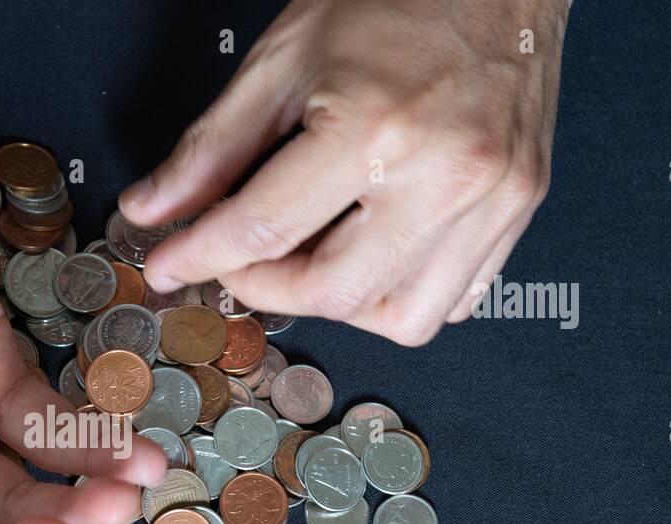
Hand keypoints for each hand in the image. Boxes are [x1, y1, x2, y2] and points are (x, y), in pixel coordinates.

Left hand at [119, 0, 568, 345]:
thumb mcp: (282, 59)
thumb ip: (211, 149)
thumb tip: (151, 210)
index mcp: (377, 129)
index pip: (263, 229)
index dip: (200, 255)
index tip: (168, 266)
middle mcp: (445, 175)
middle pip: (332, 292)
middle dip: (268, 287)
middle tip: (242, 256)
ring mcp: (493, 199)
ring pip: (397, 317)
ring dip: (336, 300)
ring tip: (311, 252)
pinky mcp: (519, 208)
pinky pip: (450, 300)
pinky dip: (396, 293)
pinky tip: (369, 249)